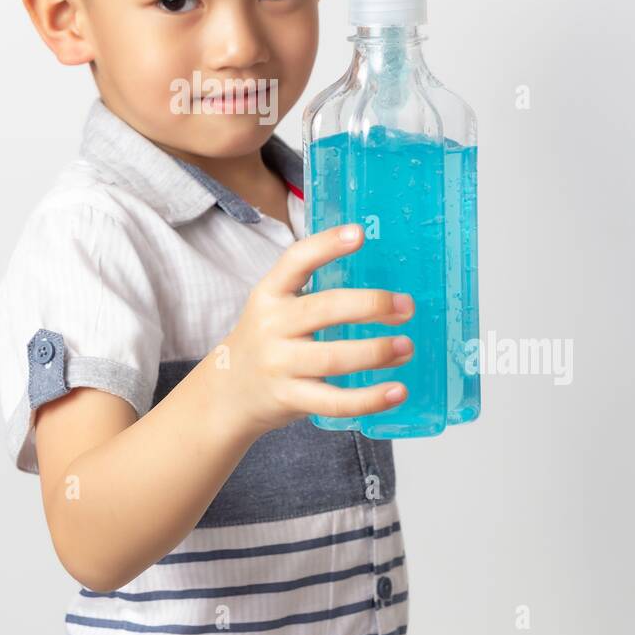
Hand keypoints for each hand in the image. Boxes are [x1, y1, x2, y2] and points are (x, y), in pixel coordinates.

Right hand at [219, 223, 413, 435]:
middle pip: (324, 309)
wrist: (228, 394)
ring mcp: (279, 364)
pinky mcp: (290, 398)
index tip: (359, 233)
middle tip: (406, 306)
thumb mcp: (273, 308)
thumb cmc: (266, 343)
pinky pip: (335, 401)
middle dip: (370, 305)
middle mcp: (272, 326)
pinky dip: (370, 399)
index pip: (296, 261)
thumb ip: (313, 294)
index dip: (326, 245)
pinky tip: (398, 391)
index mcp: (269, 294)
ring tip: (407, 346)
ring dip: (377, 351)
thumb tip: (381, 289)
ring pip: (334, 357)